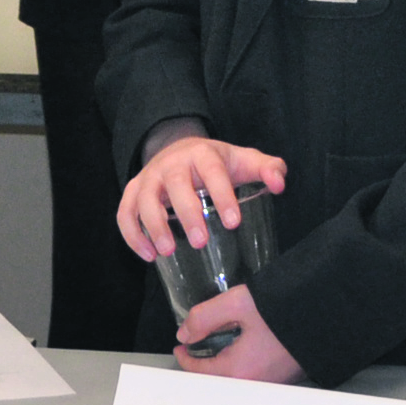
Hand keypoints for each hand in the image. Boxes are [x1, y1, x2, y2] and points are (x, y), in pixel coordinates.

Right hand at [118, 131, 290, 261]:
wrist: (179, 148)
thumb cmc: (216, 163)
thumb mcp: (244, 160)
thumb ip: (268, 169)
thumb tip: (280, 184)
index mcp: (203, 154)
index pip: (212, 172)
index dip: (222, 196)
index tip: (233, 222)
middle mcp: (172, 163)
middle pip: (175, 185)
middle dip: (187, 214)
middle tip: (201, 242)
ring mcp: (149, 177)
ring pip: (144, 199)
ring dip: (153, 226)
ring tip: (167, 252)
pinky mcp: (133, 191)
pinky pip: (125, 212)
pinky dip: (132, 234)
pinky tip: (148, 256)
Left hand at [175, 283, 301, 381]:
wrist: (326, 314)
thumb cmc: (285, 310)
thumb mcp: (237, 304)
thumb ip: (205, 317)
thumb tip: (185, 332)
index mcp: (239, 371)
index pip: (200, 371)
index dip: (186, 357)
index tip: (181, 346)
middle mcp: (254, 383)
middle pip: (218, 377)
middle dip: (205, 361)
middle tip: (199, 342)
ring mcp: (272, 381)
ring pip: (237, 376)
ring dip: (225, 361)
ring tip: (222, 338)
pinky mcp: (285, 374)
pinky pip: (255, 372)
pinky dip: (243, 361)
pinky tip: (247, 342)